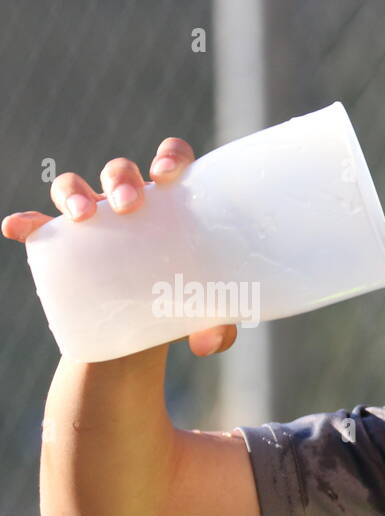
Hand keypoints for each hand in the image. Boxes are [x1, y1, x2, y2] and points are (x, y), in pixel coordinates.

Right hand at [1, 137, 236, 357]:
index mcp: (172, 204)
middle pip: (121, 172)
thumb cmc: (185, 302)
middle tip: (128, 206)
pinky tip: (18, 229)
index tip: (167, 176)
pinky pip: (39, 225)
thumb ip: (219, 325)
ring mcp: (94, 219)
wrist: (143, 329)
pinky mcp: (65, 243)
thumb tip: (208, 344)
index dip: (169, 156)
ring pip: (76, 186)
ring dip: (73, 192)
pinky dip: (28, 223)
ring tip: (82, 217)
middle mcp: (130, 203)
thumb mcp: (206, 312)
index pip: (172, 160)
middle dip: (121, 179)